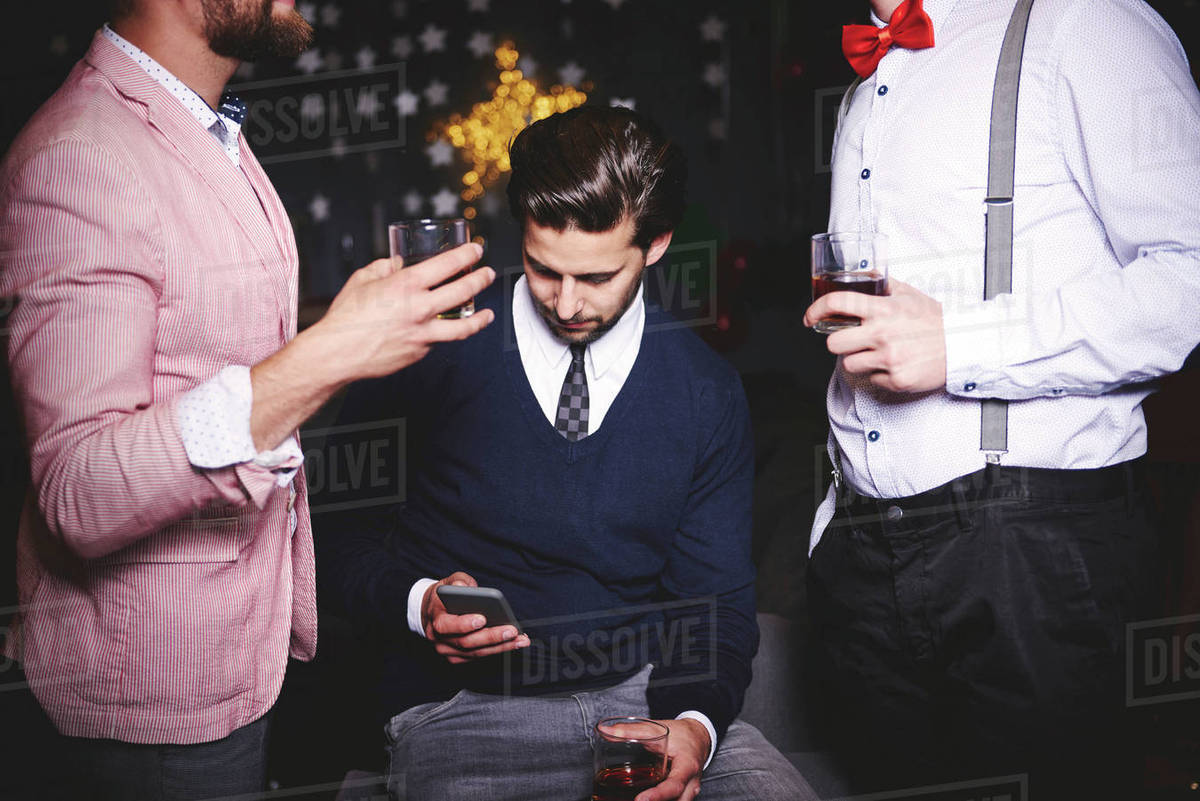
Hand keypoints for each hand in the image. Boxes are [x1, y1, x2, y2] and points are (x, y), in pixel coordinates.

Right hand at [312, 243, 495, 382]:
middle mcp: (420, 308)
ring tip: (488, 314)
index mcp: (406, 285)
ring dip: (480, 318)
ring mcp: (423, 334)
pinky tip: (440, 329)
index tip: (476, 250)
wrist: (336, 354)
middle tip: (487, 274)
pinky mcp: (420, 352)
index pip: (447, 264)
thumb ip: (384, 268)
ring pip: (463, 327)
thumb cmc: (345, 317)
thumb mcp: (362, 280)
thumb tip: (398, 264)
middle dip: (481, 279)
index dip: (466, 254)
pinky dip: (440, 333)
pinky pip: (436, 340)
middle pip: (463, 291)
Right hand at [422, 572, 529, 663]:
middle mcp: (438, 638)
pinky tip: (513, 643)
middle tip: (512, 631)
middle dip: (491, 637)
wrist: (431, 612)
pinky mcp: (456, 657)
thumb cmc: (444, 596)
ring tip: (520, 639)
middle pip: (466, 642)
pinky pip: (478, 656)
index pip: (447, 625)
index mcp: (435, 618)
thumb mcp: (448, 581)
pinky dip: (496, 650)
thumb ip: (458, 581)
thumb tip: (464, 587)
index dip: (464, 624)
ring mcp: (446, 650)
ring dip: (500, 647)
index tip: (483, 619)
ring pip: (475, 653)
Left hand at [636, 718, 710, 800]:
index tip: (640, 800)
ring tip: (636, 800)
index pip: (674, 785)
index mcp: (688, 766)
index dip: (657, 795)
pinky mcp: (683, 796)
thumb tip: (606, 731)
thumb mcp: (657, 729)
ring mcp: (689, 792)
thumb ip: (631, 731)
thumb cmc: (680, 734)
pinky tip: (644, 800)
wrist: (699, 737)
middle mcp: (691, 784)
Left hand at [804, 278, 946, 392]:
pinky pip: (871, 379)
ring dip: (858, 360)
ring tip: (878, 353)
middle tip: (850, 340)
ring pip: (849, 364)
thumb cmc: (935, 319)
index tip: (809, 318)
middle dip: (838, 342)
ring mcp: (888, 359)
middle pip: (833, 344)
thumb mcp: (910, 294)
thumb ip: (885, 285)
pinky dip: (879, 374)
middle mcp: (882, 334)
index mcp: (883, 310)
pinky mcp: (896, 379)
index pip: (838, 304)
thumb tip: (867, 274)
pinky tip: (894, 364)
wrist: (963, 345)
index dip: (816, 310)